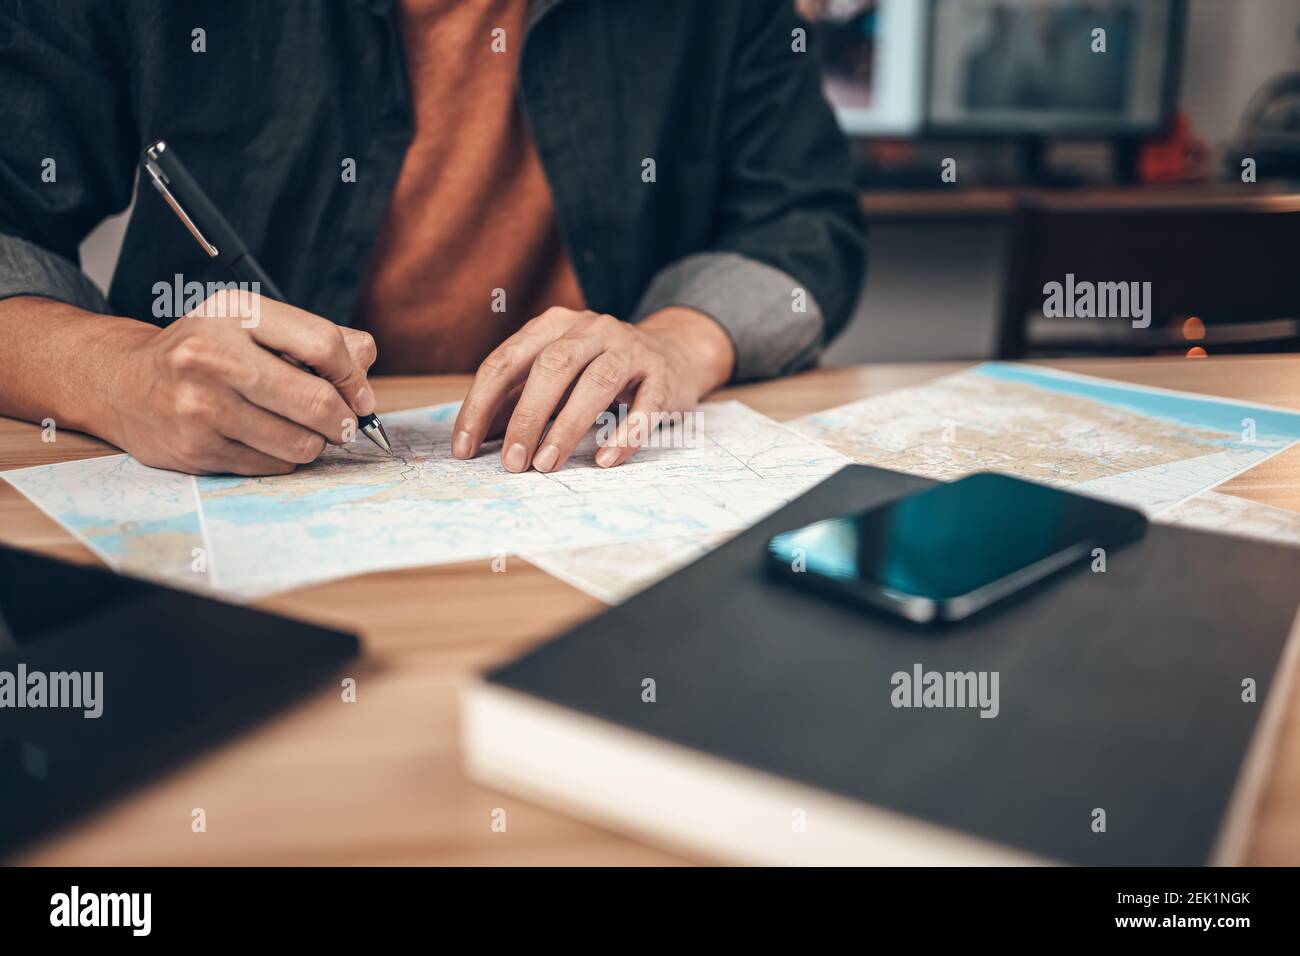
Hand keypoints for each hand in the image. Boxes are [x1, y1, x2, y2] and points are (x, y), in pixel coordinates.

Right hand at [102, 289, 376, 474]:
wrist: (124, 382)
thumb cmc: (203, 351)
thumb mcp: (251, 324)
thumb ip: (314, 338)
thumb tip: (365, 363)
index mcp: (236, 314)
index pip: (323, 344)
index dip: (354, 377)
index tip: (361, 396)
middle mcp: (214, 357)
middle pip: (317, 401)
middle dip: (343, 420)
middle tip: (343, 424)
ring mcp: (202, 406)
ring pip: (300, 442)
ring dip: (314, 443)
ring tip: (299, 429)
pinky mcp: (197, 449)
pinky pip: (273, 465)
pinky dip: (283, 457)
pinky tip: (264, 439)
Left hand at [452, 306, 734, 472]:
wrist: (673, 354)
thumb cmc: (600, 370)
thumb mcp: (557, 375)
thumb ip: (518, 398)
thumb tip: (475, 439)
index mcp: (554, 326)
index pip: (506, 362)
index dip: (480, 406)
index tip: (464, 449)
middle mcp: (591, 329)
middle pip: (552, 366)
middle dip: (526, 417)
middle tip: (512, 462)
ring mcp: (630, 348)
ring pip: (597, 382)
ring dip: (567, 426)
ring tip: (547, 464)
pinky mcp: (663, 375)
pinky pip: (646, 405)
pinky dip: (625, 434)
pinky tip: (605, 459)